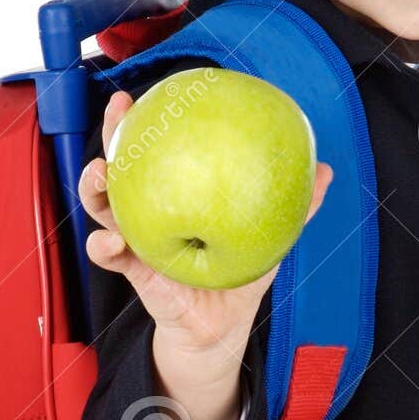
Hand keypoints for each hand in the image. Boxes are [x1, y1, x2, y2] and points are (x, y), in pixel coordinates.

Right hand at [78, 88, 333, 357]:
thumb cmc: (238, 274)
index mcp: (176, 194)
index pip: (158, 150)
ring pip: (101, 205)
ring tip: (100, 175)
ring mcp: (134, 237)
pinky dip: (103, 245)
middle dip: (113, 136)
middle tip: (118, 113)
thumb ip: (293, 206)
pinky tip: (111, 239)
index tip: (145, 93)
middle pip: (121, 166)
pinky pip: (106, 254)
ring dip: (93, 187)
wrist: (220, 326)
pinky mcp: (131, 269)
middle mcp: (149, 210)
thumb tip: (324, 170)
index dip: (149, 121)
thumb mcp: (266, 236)